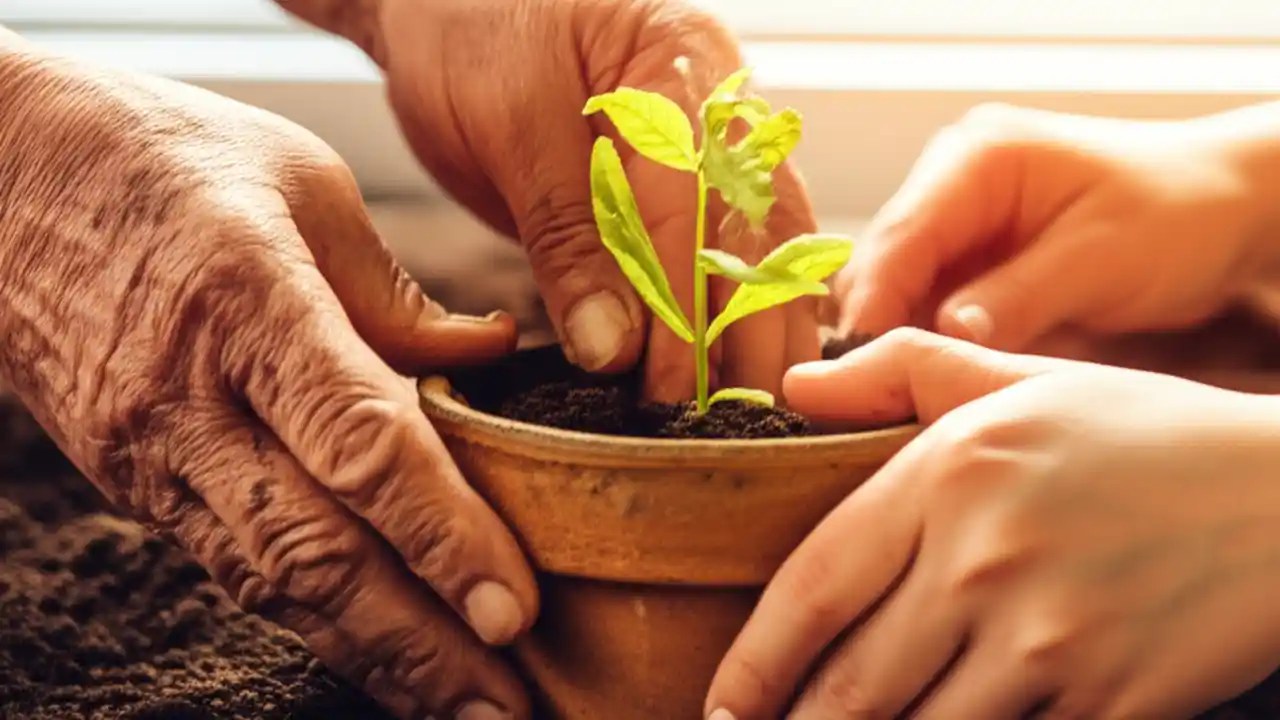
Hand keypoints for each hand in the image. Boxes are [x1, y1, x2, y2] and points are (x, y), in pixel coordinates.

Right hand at [0, 39, 535, 718]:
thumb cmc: (165, 158)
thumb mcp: (301, 184)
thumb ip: (396, 292)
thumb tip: (490, 354)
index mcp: (249, 299)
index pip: (359, 442)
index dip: (442, 534)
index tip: (516, 608)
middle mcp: (191, 395)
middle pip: (316, 548)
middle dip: (421, 641)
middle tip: (510, 706)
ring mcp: (151, 450)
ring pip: (270, 581)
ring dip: (373, 654)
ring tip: (460, 703)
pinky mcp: (132, 479)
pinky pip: (232, 563)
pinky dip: (310, 619)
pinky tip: (377, 651)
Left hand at [280, 0, 821, 400]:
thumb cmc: (472, 29)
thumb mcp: (512, 128)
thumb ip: (568, 235)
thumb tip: (614, 348)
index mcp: (684, 68)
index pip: (701, 212)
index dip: (689, 312)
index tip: (675, 394)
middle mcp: (720, 106)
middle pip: (759, 236)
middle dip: (749, 337)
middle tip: (733, 429)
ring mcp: (714, 141)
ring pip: (764, 249)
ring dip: (760, 334)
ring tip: (757, 418)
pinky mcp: (685, 180)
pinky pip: (733, 248)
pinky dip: (741, 308)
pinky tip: (748, 365)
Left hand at [707, 328, 1279, 719]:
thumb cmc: (1143, 433)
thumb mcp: (1019, 380)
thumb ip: (899, 371)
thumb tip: (797, 385)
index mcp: (948, 477)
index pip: (814, 589)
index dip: (753, 663)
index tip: (720, 705)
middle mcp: (985, 564)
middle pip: (850, 684)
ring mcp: (1049, 645)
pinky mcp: (1107, 705)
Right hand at [835, 102, 1279, 352]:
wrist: (1222, 210)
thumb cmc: (1178, 215)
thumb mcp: (1101, 259)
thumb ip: (1018, 296)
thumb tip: (946, 333)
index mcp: (977, 158)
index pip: (901, 232)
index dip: (874, 298)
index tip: (863, 360)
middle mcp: (950, 182)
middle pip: (883, 263)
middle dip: (878, 325)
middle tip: (887, 392)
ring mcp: (955, 222)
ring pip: (895, 291)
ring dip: (901, 338)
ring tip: (914, 393)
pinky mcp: (967, 259)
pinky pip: (926, 306)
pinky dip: (929, 342)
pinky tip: (941, 376)